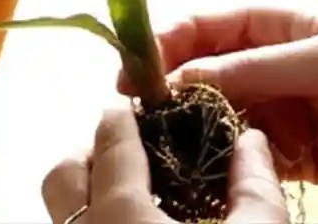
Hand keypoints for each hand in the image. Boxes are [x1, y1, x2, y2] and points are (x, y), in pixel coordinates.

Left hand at [42, 108, 288, 223]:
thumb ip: (254, 186)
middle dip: (92, 151)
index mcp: (120, 216)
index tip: (137, 106)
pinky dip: (97, 218)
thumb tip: (251, 139)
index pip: (110, 142)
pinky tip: (140, 223)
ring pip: (63, 210)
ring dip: (91, 189)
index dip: (123, 116)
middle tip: (133, 148)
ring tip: (140, 189)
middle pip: (63, 175)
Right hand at [119, 6, 317, 193]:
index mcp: (277, 23)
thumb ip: (251, 69)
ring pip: (220, 115)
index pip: (206, 25)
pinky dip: (225, 162)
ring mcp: (283, 108)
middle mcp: (272, 63)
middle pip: (204, 72)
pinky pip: (247, 154)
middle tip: (137, 113)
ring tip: (164, 147)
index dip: (166, 42)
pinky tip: (203, 173)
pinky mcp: (296, 153)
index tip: (134, 68)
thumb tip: (185, 77)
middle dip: (170, 90)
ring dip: (193, 129)